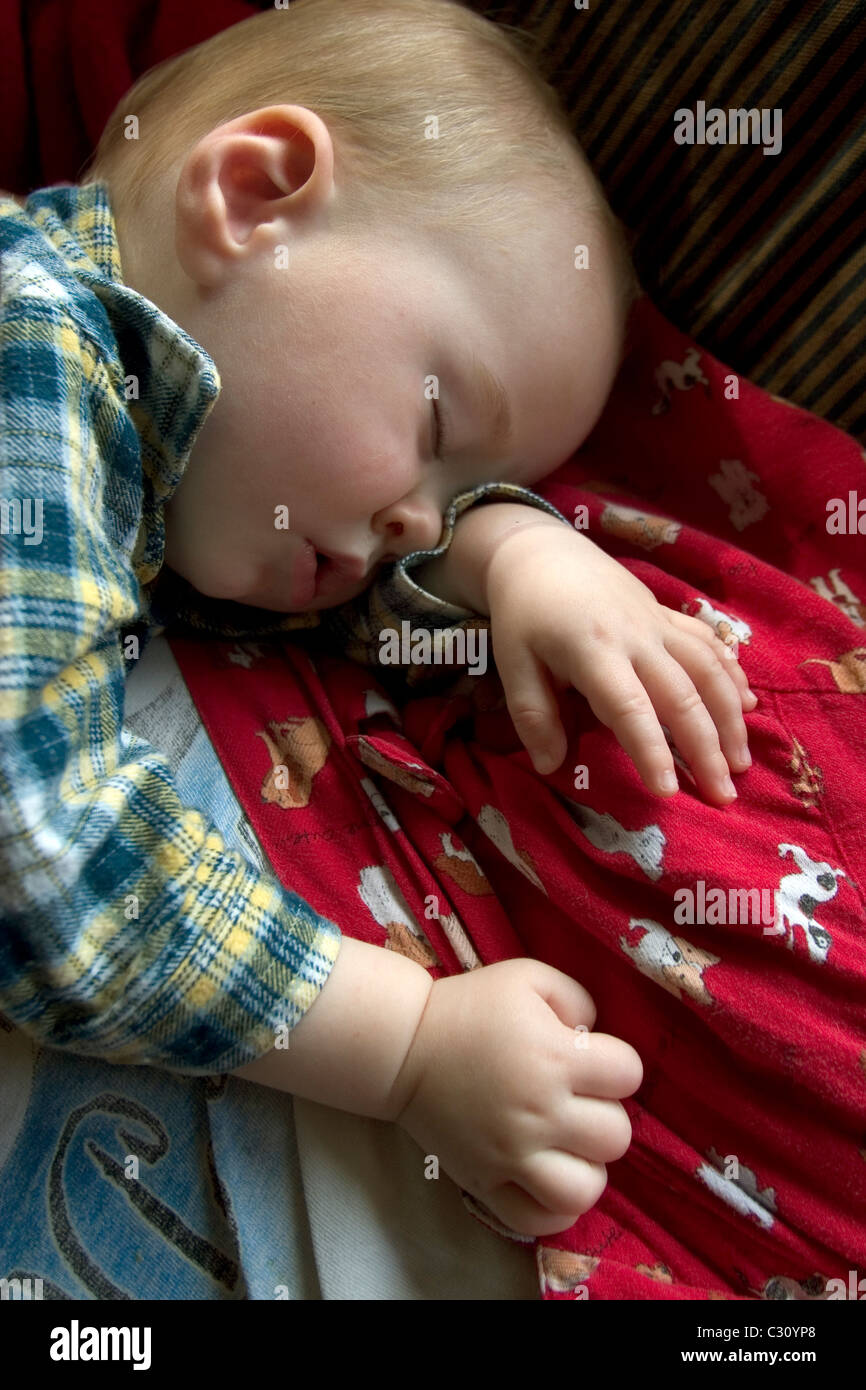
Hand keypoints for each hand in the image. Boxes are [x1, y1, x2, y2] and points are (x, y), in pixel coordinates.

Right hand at [390, 957, 641, 1237]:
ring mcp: (511, 1154)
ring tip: (567, 1147)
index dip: (616, 1065)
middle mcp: (539, 1111)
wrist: (403, 1047)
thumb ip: (578, 998)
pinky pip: (539, 1220)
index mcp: (554, 1056)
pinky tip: (548, 1179)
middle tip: (574, 1101)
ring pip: (585, 1189)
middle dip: (603, 1114)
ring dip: (586, 1167)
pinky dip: (553, 1208)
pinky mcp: (485, 1183)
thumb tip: (597, 1035)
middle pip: (615, 1136)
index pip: (629, 1074)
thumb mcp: (527, 977)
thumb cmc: (469, 1007)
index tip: (589, 1059)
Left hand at [482, 519, 756, 804]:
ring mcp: (659, 624)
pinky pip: (711, 645)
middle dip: (706, 749)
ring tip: (741, 762)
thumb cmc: (525, 614)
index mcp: (594, 651)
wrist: (542, 552)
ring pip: (708, 670)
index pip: (630, 709)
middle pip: (682, 696)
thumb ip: (533, 716)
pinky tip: (747, 706)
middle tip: (723, 796)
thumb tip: (551, 767)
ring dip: (730, 718)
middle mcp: (636, 637)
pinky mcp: (669, 616)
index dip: (652, 751)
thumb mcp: (513, 664)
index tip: (668, 792)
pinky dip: (733, 675)